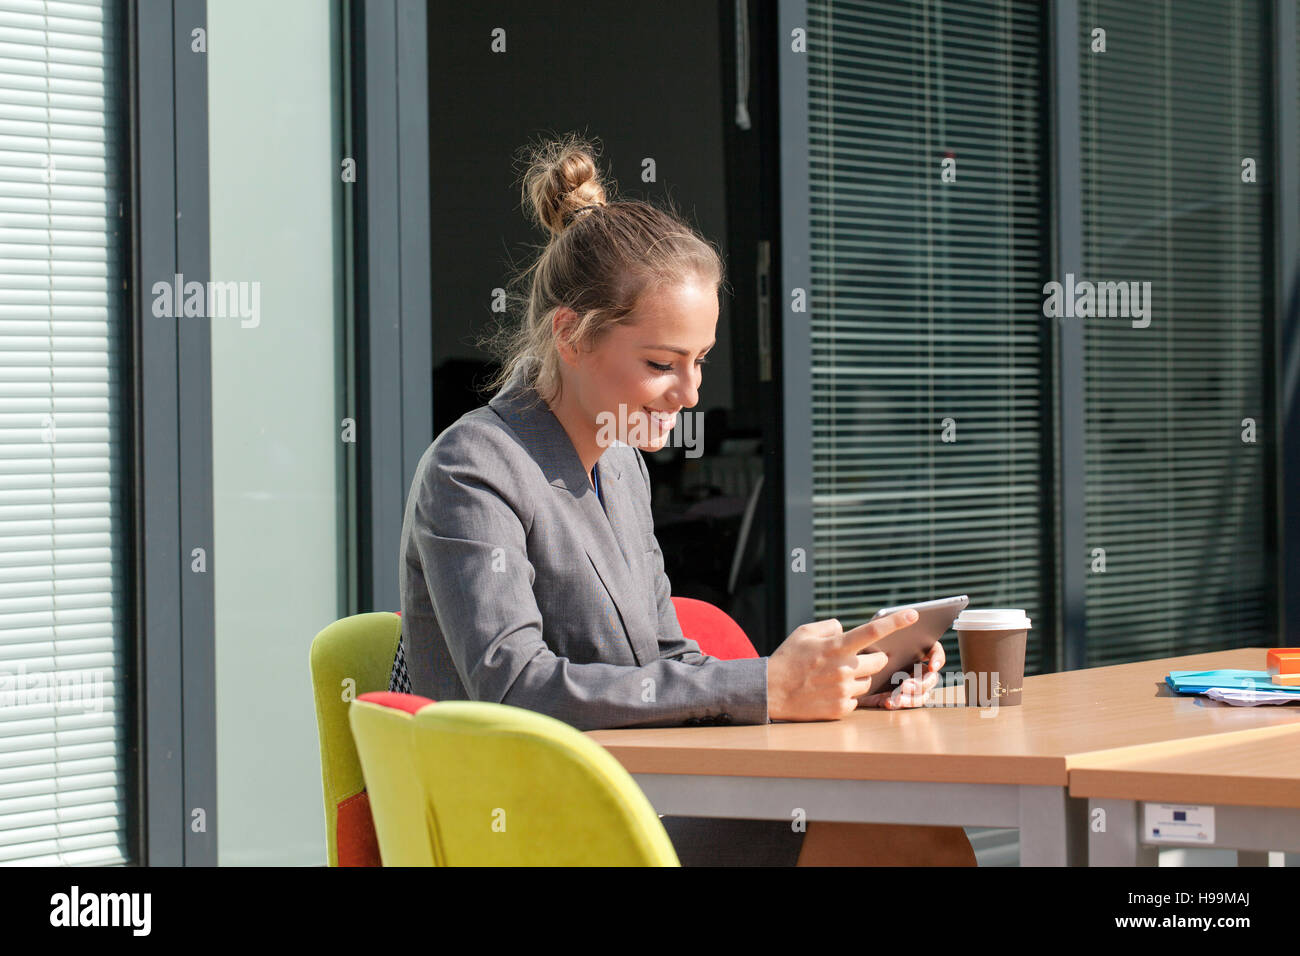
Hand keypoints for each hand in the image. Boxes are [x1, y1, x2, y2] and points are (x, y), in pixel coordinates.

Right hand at [766, 609, 919, 720]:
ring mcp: (843, 691)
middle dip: (874, 658)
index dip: (896, 621)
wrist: (770, 691)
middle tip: (859, 658)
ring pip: (869, 682)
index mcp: (836, 647)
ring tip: (836, 676)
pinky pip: (857, 700)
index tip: (914, 614)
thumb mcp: (804, 633)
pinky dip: (849, 695)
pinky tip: (830, 691)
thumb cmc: (788, 659)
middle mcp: (843, 669)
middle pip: (879, 662)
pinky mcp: (841, 709)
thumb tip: (847, 628)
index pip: (873, 631)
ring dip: (860, 678)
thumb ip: (830, 627)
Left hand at [858, 639, 944, 709]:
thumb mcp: (876, 637)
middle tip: (906, 686)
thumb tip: (902, 626)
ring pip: (921, 695)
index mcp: (918, 651)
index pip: (935, 652)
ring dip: (911, 698)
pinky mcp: (900, 696)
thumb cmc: (870, 645)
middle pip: (930, 679)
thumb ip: (888, 632)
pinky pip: (903, 703)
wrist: (854, 665)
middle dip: (920, 684)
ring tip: (897, 698)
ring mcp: (912, 685)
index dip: (938, 659)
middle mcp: (919, 669)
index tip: (933, 666)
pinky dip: (896, 703)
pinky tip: (887, 702)